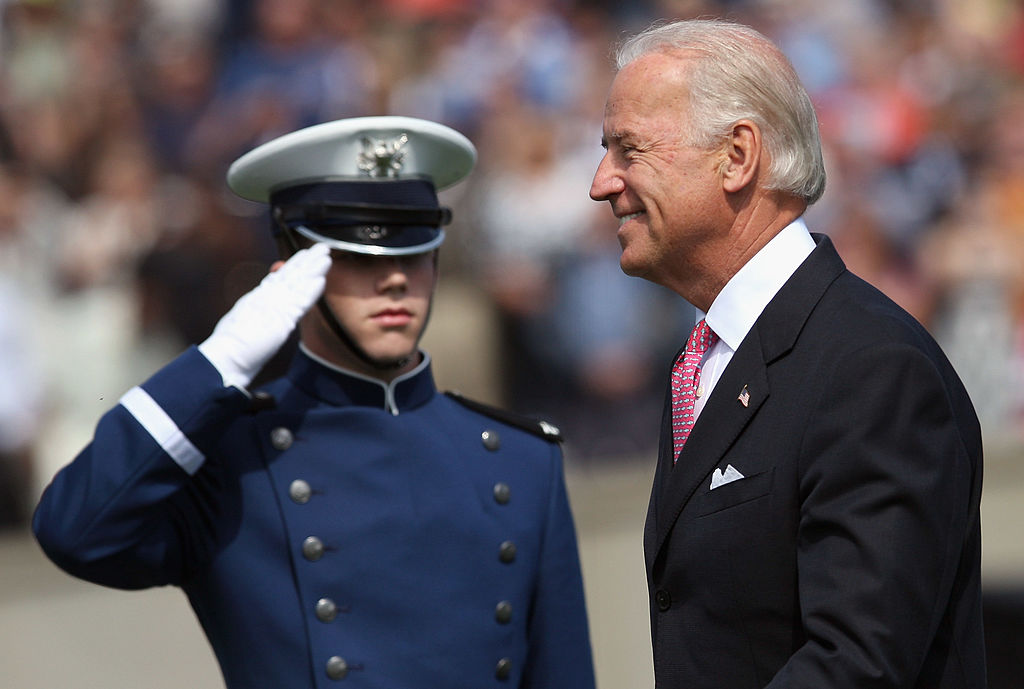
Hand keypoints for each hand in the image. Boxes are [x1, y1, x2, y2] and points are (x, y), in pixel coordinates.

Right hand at [198, 243, 330, 388]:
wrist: (225, 357)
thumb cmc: (230, 350)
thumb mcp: (239, 327)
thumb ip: (252, 318)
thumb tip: (254, 320)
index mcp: (256, 301)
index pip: (277, 279)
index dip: (291, 267)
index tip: (302, 255)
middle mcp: (265, 299)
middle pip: (289, 275)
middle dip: (305, 261)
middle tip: (320, 248)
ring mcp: (273, 306)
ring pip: (298, 282)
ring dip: (313, 268)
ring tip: (326, 254)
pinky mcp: (281, 319)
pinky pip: (300, 301)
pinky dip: (311, 290)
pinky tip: (322, 280)